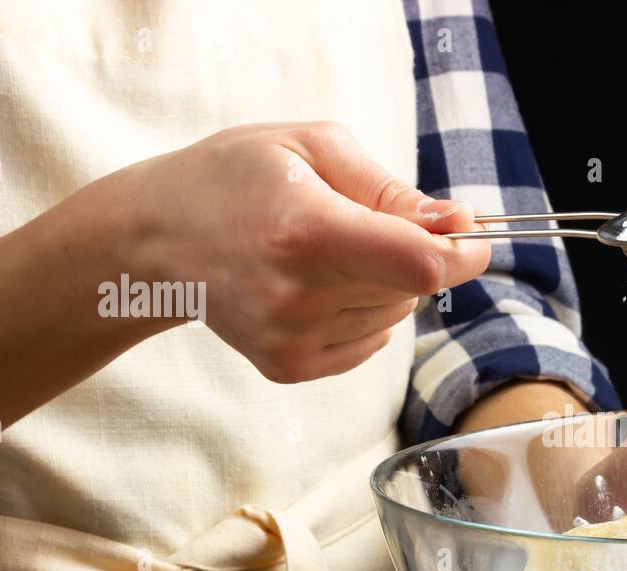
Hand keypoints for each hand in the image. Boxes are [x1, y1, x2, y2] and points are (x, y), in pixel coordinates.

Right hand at [125, 121, 489, 382]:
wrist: (155, 238)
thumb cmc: (234, 177)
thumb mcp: (311, 148)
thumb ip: (391, 189)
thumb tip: (456, 225)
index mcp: (307, 231)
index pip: (419, 264)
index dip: (461, 253)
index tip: (471, 238)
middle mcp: (299, 295)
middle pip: (413, 288)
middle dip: (415, 255)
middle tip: (368, 223)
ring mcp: (292, 338)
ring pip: (396, 314)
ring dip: (384, 282)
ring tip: (326, 252)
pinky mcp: (288, 366)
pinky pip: (371, 341)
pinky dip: (361, 312)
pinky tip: (315, 285)